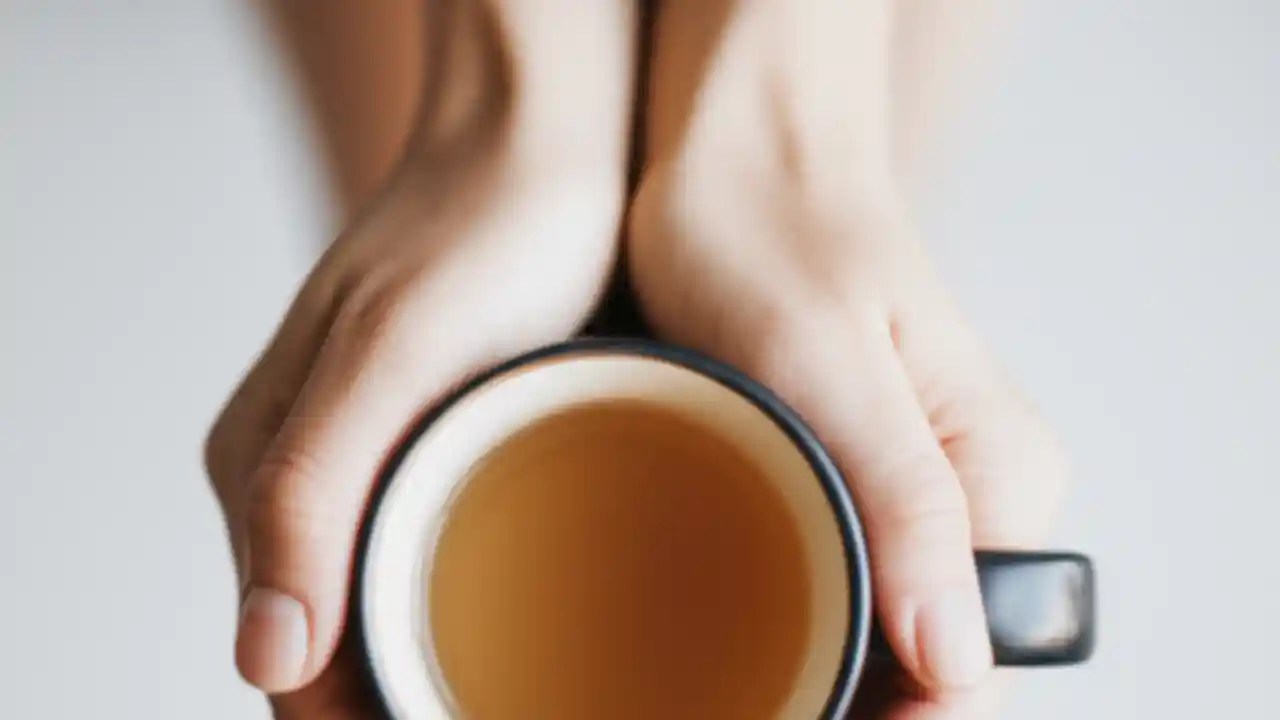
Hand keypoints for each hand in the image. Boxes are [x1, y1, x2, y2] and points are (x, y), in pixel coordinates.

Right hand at [204, 151, 621, 716]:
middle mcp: (316, 477)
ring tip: (528, 703)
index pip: (290, 663)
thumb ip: (307, 487)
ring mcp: (379, 462)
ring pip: (390, 610)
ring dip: (441, 672)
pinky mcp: (440, 444)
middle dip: (406, 711)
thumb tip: (263, 654)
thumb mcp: (390, 350)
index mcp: (270, 469)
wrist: (544, 139)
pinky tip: (535, 634)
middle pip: (339, 650)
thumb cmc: (481, 226)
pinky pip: (433, 555)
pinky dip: (469, 613)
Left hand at [630, 169, 1067, 717]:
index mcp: (996, 476)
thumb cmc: (769, 229)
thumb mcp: (825, 358)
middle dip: (855, 706)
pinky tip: (738, 626)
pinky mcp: (864, 471)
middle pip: (933, 661)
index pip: (976, 664)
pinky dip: (801, 619)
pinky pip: (853, 578)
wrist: (737, 159)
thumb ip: (905, 500)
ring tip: (728, 685)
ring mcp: (918, 486)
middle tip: (739, 706)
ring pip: (890, 631)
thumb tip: (958, 663)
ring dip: (823, 673)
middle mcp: (973, 493)